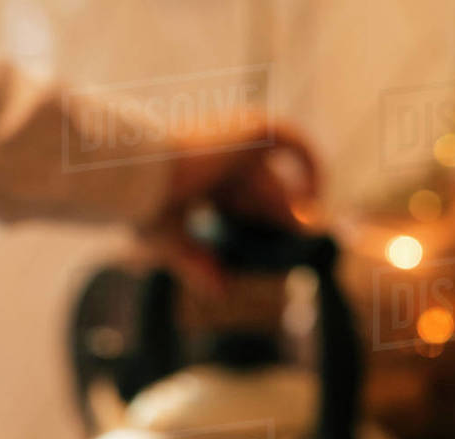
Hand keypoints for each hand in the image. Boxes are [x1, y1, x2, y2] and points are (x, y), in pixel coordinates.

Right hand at [140, 119, 319, 291]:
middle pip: (261, 187)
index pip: (236, 198)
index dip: (256, 222)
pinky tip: (314, 194)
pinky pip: (293, 141)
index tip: (268, 250)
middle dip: (278, 216)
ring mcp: (234, 139)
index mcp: (196, 173)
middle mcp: (218, 154)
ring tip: (304, 226)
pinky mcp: (251, 129)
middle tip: (294, 242)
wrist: (140, 172)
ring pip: (277, 169)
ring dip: (293, 197)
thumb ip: (197, 264)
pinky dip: (310, 161)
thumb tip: (219, 293)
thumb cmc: (144, 205)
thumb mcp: (172, 241)